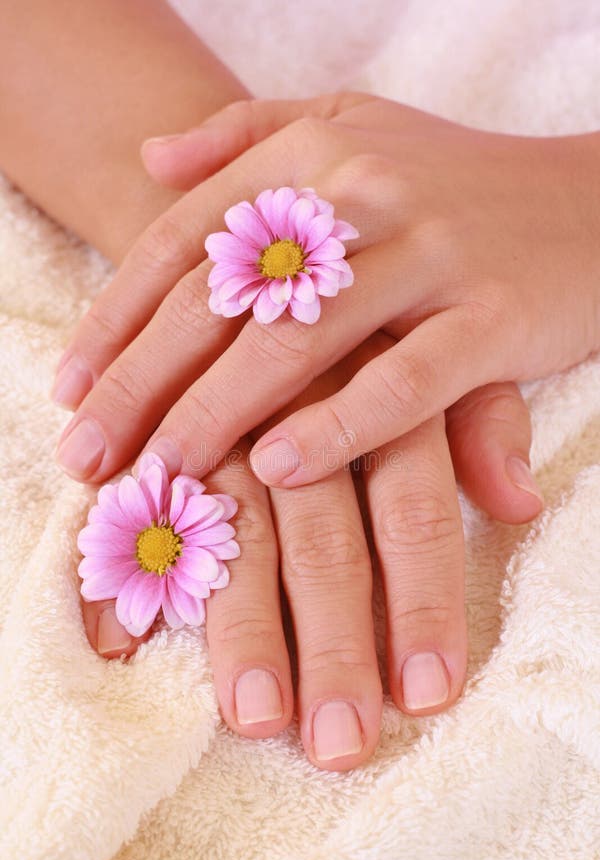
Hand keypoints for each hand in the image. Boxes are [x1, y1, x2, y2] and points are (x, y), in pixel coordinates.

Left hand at [52, 94, 598, 488]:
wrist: (592, 199)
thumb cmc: (457, 179)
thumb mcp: (351, 127)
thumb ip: (247, 138)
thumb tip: (151, 162)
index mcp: (314, 153)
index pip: (186, 241)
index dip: (119, 320)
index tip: (71, 390)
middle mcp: (363, 194)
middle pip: (224, 298)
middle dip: (143, 382)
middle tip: (89, 455)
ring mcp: (431, 253)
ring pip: (301, 341)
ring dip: (220, 413)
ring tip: (164, 473)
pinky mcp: (493, 314)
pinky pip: (404, 379)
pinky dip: (339, 424)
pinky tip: (280, 469)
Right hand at [82, 334, 538, 770]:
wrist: (252, 220)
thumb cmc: (359, 301)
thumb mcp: (435, 341)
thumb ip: (479, 420)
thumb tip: (521, 502)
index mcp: (381, 381)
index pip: (412, 506)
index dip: (422, 601)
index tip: (428, 694)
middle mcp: (300, 404)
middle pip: (321, 537)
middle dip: (331, 642)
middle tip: (337, 744)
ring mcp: (219, 412)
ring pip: (230, 529)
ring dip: (239, 628)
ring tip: (248, 717)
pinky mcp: (153, 421)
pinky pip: (133, 493)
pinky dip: (122, 565)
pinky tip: (116, 640)